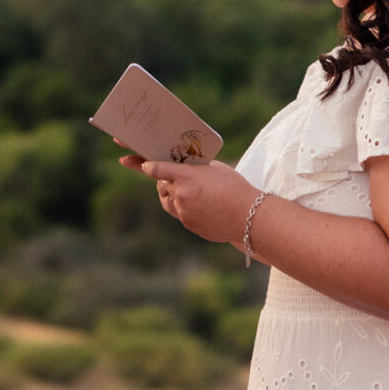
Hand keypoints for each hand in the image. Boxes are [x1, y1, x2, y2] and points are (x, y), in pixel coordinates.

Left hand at [124, 155, 259, 244]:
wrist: (249, 216)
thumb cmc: (234, 187)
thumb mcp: (214, 169)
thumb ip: (193, 169)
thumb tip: (180, 170)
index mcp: (185, 177)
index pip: (156, 169)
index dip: (145, 166)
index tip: (139, 163)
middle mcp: (180, 195)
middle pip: (162, 186)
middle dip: (166, 181)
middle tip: (174, 176)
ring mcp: (184, 213)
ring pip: (169, 202)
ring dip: (174, 195)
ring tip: (191, 190)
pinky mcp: (189, 226)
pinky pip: (181, 214)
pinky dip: (186, 208)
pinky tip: (202, 205)